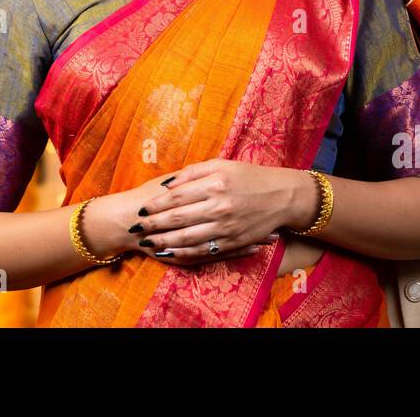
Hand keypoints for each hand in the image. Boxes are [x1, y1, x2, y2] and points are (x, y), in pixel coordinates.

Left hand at [119, 160, 305, 265]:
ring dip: (164, 241)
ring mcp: (227, 226)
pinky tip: (169, 253)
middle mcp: (220, 206)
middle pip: (178, 218)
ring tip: (147, 242)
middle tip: (137, 228)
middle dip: (154, 224)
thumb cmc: (249, 177)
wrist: (282, 196)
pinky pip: (204, 251)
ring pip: (188, 238)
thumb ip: (193, 173)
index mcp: (215, 183)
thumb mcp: (221, 165)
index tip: (142, 209)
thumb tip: (167, 185)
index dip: (156, 204)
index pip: (177, 196)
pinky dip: (184, 253)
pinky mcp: (234, 242)